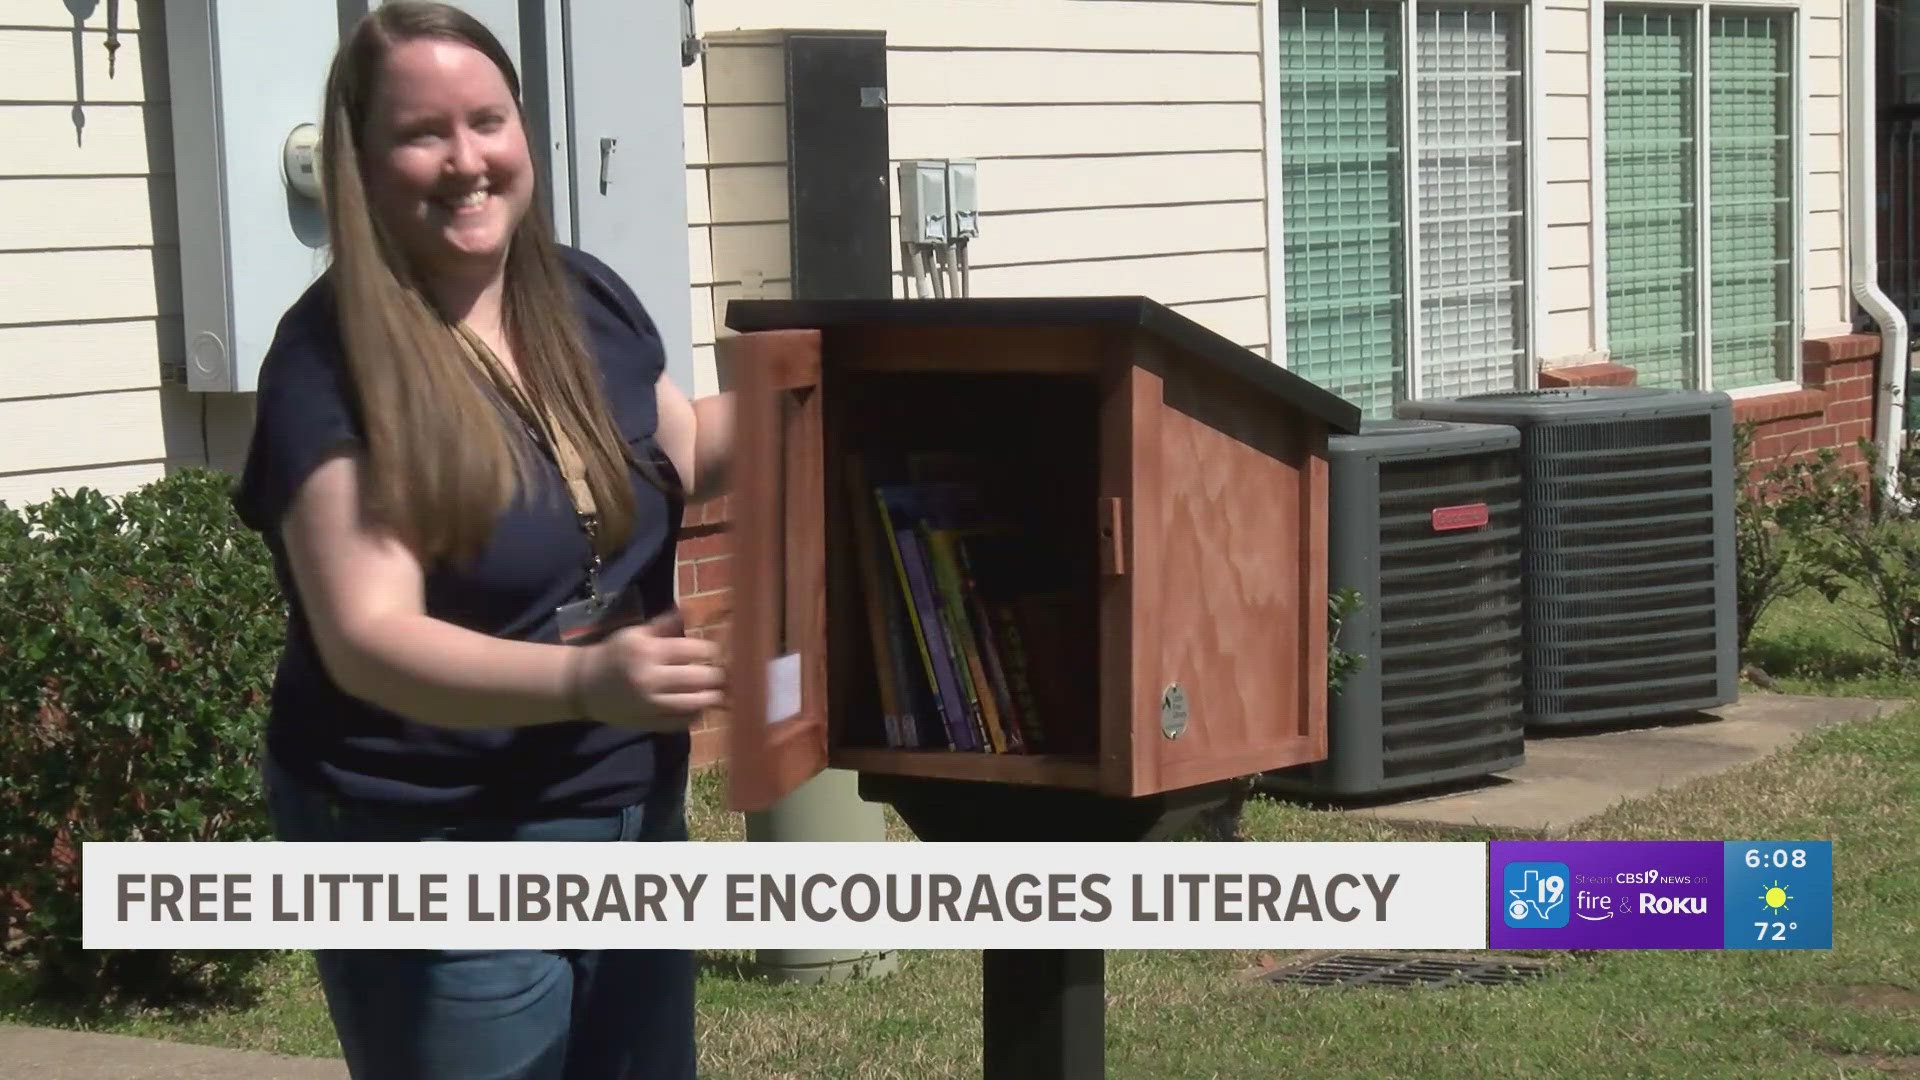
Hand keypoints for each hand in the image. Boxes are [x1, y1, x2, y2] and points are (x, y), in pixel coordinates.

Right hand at [574, 609, 725, 730]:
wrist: (584, 686)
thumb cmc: (614, 655)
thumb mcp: (635, 634)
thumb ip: (664, 625)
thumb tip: (690, 610)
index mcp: (649, 652)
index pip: (696, 650)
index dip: (712, 651)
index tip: (716, 652)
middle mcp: (651, 678)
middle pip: (702, 679)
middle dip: (718, 675)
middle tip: (725, 673)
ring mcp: (651, 704)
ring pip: (697, 703)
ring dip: (713, 697)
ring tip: (717, 691)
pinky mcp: (650, 723)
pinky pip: (683, 722)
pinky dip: (696, 715)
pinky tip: (699, 706)